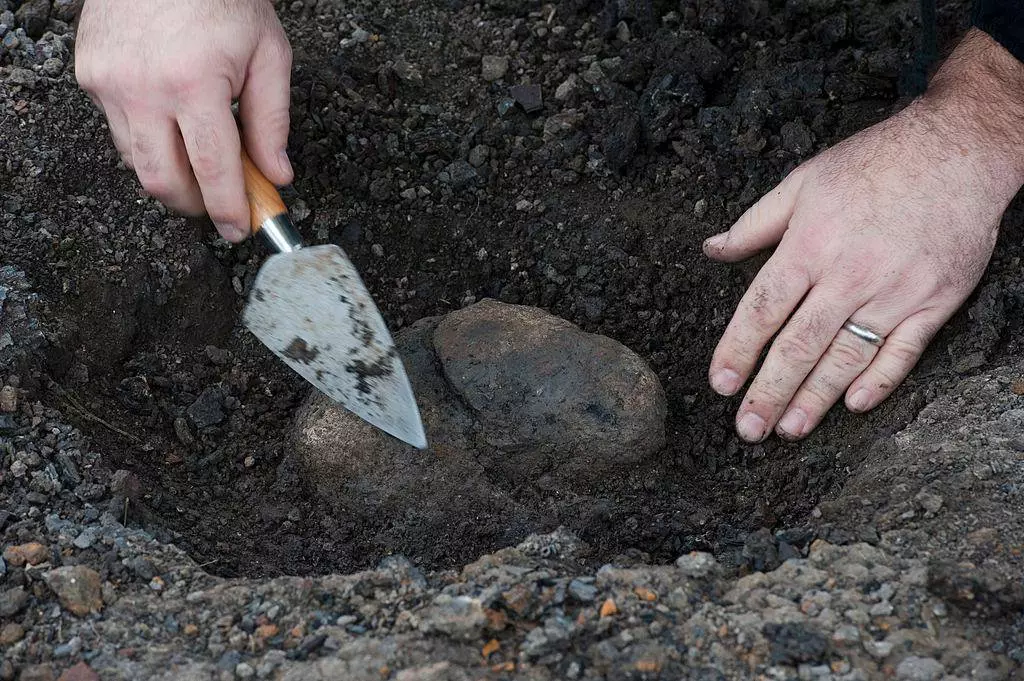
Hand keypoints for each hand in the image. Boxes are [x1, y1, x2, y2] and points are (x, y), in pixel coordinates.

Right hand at [75, 0, 293, 241]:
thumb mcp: (268, 55)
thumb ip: (272, 121)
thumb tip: (277, 176)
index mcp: (194, 83)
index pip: (212, 170)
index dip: (229, 209)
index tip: (240, 230)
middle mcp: (144, 88)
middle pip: (163, 180)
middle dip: (195, 205)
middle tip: (221, 206)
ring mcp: (109, 82)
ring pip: (136, 162)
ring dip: (171, 177)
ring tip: (201, 168)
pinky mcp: (90, 74)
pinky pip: (120, 130)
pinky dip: (149, 142)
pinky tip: (173, 127)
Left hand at [705, 29, 1023, 442]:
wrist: (958, 151)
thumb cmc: (873, 162)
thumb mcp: (803, 181)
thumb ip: (755, 223)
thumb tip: (712, 250)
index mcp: (810, 246)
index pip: (763, 310)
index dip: (738, 350)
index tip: (720, 383)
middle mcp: (848, 276)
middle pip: (799, 345)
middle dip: (769, 391)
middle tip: (747, 429)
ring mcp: (894, 293)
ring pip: (846, 358)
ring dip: (815, 398)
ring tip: (789, 429)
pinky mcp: (934, 302)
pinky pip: (903, 352)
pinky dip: (879, 381)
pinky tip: (854, 405)